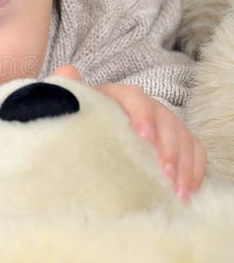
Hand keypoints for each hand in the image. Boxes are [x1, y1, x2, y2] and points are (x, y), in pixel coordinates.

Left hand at [54, 65, 206, 201]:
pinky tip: (188, 191)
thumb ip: (69, 94)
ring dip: (184, 164)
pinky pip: (195, 151)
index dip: (142, 115)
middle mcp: (146, 107)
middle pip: (165, 120)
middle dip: (168, 147)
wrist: (90, 132)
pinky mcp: (177, 141)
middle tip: (164, 172)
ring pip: (184, 137)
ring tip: (177, 190)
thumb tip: (66, 71)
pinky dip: (195, 170)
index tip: (144, 138)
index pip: (135, 98)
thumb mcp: (72, 110)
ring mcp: (164, 124)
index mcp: (118, 96)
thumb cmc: (82, 122)